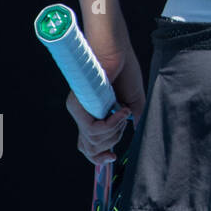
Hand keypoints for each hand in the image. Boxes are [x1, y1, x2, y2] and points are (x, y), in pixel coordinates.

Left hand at [67, 43, 145, 167]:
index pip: (87, 146)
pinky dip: (112, 124)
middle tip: (123, 120)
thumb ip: (130, 123)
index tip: (111, 158)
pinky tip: (122, 111)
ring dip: (115, 130)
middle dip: (112, 142)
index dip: (97, 158)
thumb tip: (131, 139)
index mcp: (93, 115)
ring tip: (123, 110)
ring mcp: (78, 111)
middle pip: (90, 149)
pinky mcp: (78, 106)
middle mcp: (82, 115)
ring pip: (93, 141)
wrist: (117, 52)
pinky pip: (93, 129)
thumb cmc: (125, 72)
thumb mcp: (133, 103)